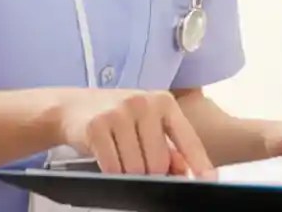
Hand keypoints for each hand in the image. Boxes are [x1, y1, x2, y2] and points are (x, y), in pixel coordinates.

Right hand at [57, 89, 215, 179]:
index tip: (210, 180)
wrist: (72, 106)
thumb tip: (185, 172)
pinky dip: (112, 173)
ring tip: (121, 160)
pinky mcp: (96, 126)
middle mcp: (143, 102)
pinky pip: (113, 167)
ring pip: (136, 168)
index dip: (199, 162)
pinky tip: (107, 162)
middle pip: (159, 162)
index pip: (187, 138)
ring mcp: (119, 113)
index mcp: (163, 101)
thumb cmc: (117, 117)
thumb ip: (168, 146)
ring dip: (130, 175)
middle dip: (152, 175)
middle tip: (139, 166)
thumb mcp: (146, 124)